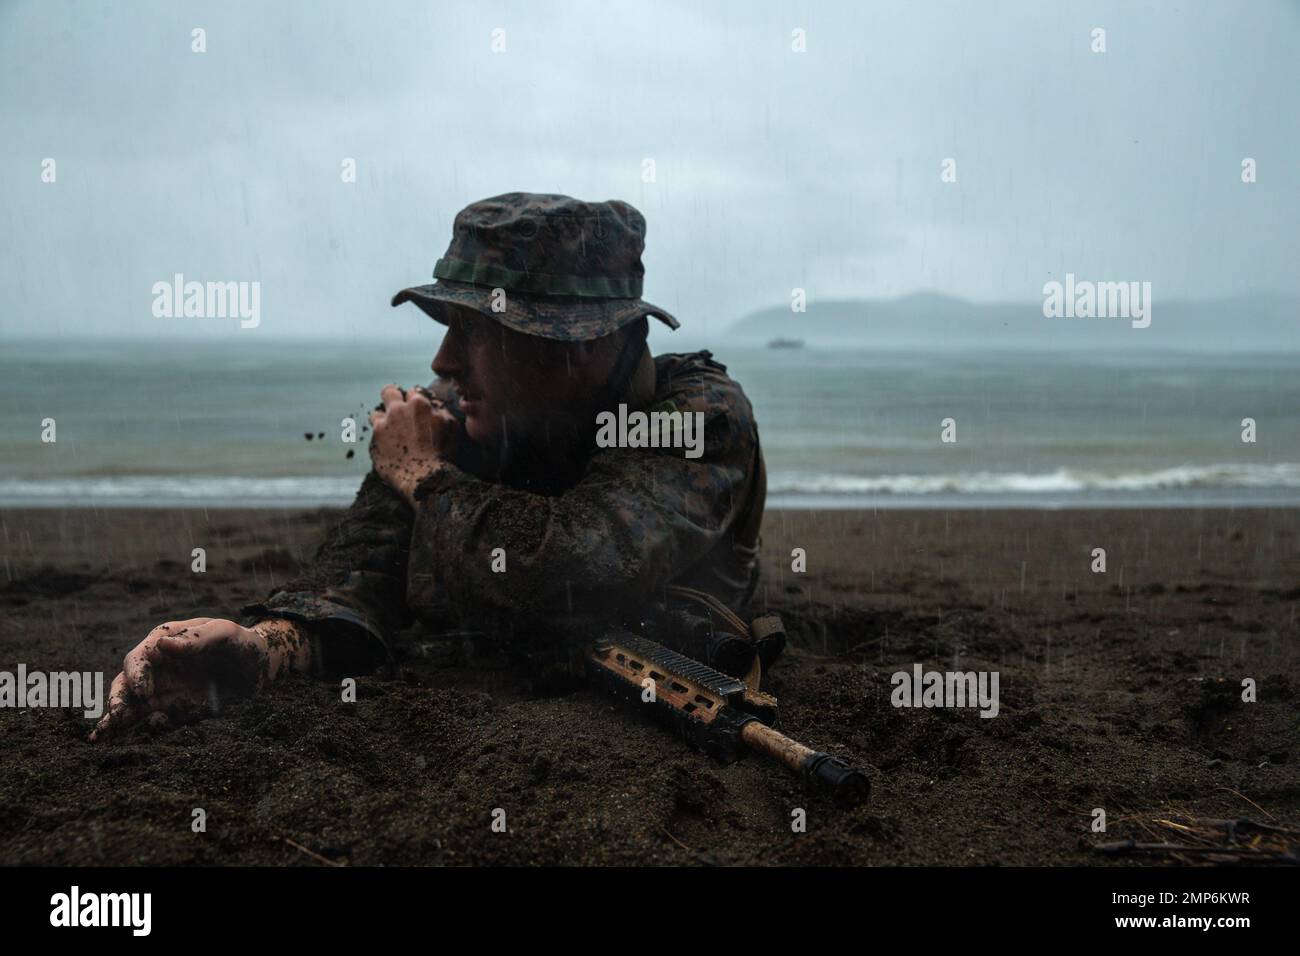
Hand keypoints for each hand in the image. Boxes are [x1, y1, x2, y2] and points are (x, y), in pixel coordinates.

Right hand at [89, 618, 275, 741]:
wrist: (259, 667)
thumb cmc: (239, 642)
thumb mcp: (224, 634)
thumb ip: (196, 639)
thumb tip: (162, 645)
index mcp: (163, 642)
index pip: (137, 659)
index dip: (136, 676)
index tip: (145, 692)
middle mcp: (157, 668)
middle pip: (124, 684)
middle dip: (117, 701)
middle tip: (118, 717)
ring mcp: (163, 690)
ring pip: (130, 706)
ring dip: (115, 720)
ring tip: (101, 736)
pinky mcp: (173, 710)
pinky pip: (150, 721)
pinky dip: (135, 729)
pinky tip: (119, 740)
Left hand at [369, 384, 458, 505]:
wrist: (425, 479)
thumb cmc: (443, 454)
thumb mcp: (452, 427)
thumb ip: (442, 410)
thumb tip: (433, 403)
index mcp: (419, 404)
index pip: (413, 392)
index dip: (415, 401)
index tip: (416, 410)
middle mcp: (398, 410)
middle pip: (389, 392)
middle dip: (393, 396)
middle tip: (397, 408)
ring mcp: (384, 424)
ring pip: (377, 413)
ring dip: (383, 419)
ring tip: (391, 431)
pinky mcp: (375, 440)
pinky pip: (373, 433)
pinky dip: (379, 437)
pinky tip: (387, 445)